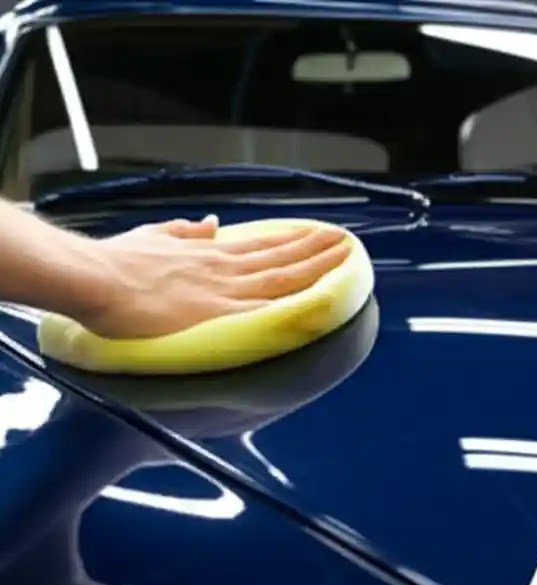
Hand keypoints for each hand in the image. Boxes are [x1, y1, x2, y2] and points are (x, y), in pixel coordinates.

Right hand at [73, 216, 350, 338]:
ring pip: (282, 278)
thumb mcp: (153, 237)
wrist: (95, 278)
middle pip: (281, 259)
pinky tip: (318, 304)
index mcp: (209, 254)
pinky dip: (294, 307)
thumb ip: (184, 233)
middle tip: (347, 241)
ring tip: (344, 258)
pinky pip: (266, 312)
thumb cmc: (115, 262)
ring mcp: (224, 291)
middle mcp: (224, 269)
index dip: (295, 241)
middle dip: (317, 250)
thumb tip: (209, 223)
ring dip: (316, 268)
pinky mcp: (217, 314)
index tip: (320, 234)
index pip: (263, 246)